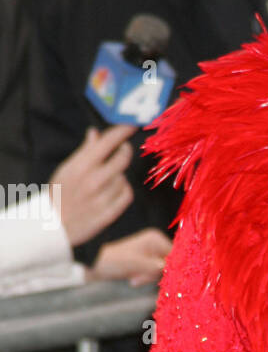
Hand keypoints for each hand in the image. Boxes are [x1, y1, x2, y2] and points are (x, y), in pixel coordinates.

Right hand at [49, 124, 133, 247]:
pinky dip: (124, 190)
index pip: (106, 143)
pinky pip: (127, 195)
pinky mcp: (109, 214)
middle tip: (124, 149)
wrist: (52, 226)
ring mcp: (101, 198)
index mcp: (79, 167)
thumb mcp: (67, 169)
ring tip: (108, 179)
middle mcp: (92, 181)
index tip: (131, 125)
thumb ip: (84, 151)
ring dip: (120, 176)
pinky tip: (115, 191)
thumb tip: (95, 133)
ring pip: (124, 178)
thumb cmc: (60, 194)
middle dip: (126, 151)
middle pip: (123, 159)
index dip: (122, 131)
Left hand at [87, 228, 171, 285]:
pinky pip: (154, 273)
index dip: (170, 269)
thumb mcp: (136, 264)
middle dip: (156, 274)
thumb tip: (173, 269)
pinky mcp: (146, 261)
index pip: (175, 256)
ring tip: (134, 278)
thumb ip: (156, 266)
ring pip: (162, 271)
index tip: (159, 278)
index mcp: (155, 239)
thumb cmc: (112, 261)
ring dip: (149, 278)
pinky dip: (145, 278)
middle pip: (169, 264)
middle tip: (139, 277)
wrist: (94, 264)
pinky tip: (133, 279)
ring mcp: (151, 252)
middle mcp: (155, 243)